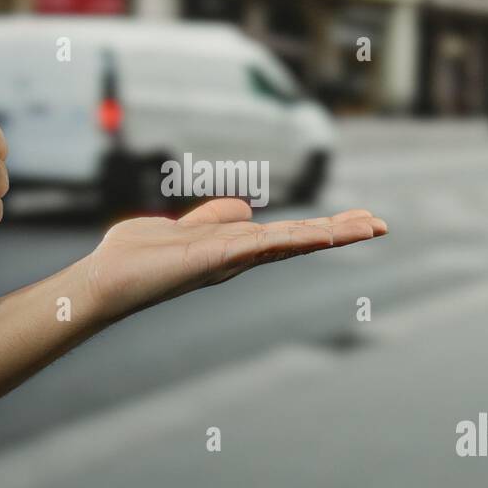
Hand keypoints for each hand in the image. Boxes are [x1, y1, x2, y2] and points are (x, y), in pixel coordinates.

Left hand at [79, 198, 387, 319]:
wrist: (106, 280)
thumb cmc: (137, 257)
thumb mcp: (186, 228)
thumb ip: (215, 218)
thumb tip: (244, 207)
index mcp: (236, 247)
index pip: (288, 234)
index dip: (323, 227)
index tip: (360, 220)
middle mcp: (241, 256)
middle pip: (299, 240)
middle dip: (340, 231)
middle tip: (381, 223)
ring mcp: (233, 258)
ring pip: (292, 242)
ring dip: (332, 233)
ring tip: (370, 226)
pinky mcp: (219, 257)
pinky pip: (265, 244)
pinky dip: (297, 238)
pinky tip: (322, 232)